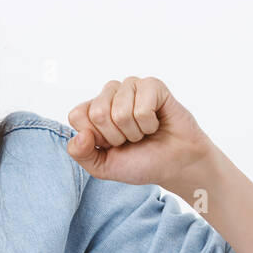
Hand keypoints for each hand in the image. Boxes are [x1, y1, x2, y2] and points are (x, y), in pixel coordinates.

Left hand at [66, 77, 214, 188]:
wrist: (175, 165)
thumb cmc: (140, 161)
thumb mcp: (102, 167)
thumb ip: (80, 154)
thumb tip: (81, 134)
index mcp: (92, 109)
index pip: (77, 115)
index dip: (96, 137)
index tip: (112, 144)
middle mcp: (109, 94)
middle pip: (97, 113)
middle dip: (117, 136)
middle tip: (131, 139)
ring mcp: (130, 87)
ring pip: (120, 112)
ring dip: (135, 132)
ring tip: (144, 131)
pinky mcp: (152, 85)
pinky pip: (142, 109)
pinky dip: (149, 125)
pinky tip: (156, 123)